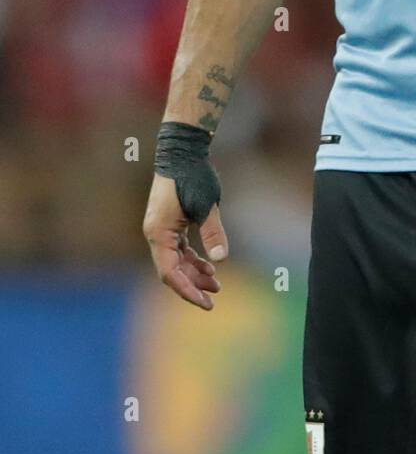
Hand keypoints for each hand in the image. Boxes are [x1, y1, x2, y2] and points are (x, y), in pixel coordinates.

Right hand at [143, 173, 227, 309]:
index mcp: (159, 233)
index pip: (170, 272)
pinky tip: (209, 266)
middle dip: (193, 284)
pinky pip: (178, 249)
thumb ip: (212, 233)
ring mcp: (161, 229)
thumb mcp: (206, 205)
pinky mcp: (169, 223)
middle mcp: (155, 233)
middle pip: (172, 270)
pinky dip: (192, 259)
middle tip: (215, 297)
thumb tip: (221, 258)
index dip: (187, 290)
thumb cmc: (193, 176)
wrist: (181, 151)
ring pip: (176, 260)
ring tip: (217, 284)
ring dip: (194, 272)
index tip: (205, 302)